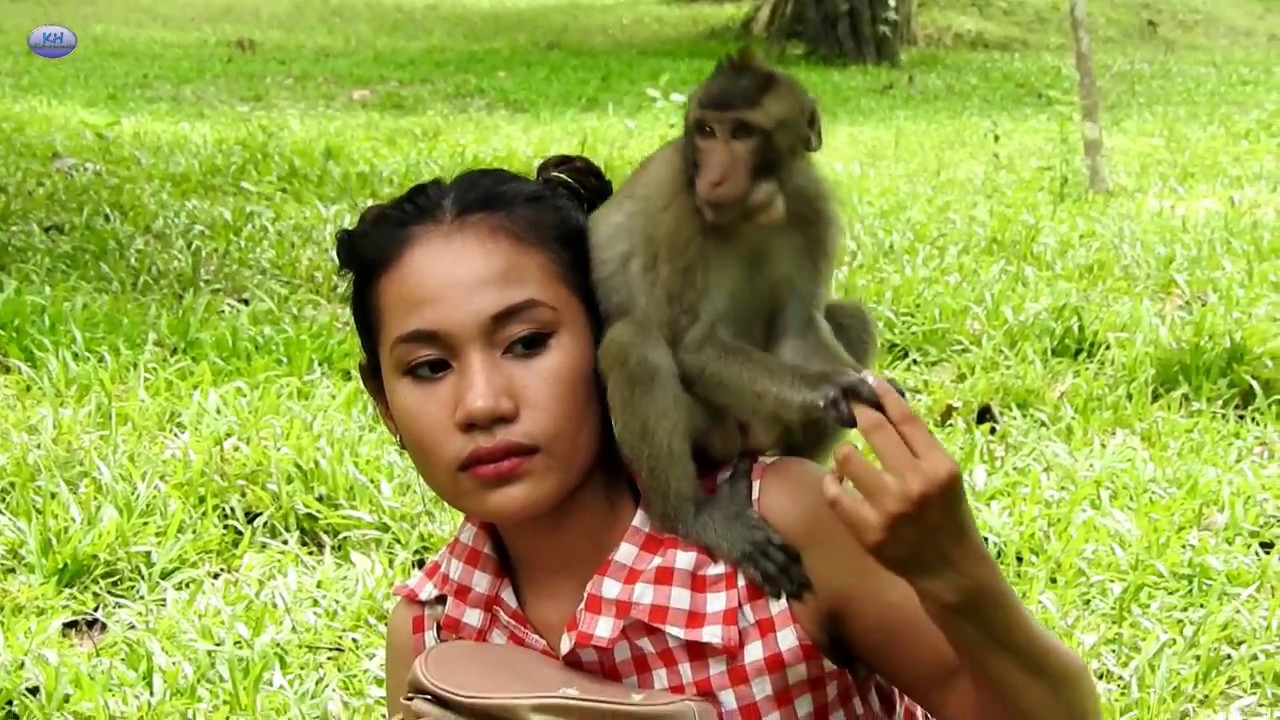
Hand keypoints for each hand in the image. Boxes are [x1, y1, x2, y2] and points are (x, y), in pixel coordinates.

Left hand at [821, 371, 984, 601]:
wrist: (950, 570)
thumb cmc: (947, 516)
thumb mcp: (946, 477)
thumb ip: (920, 447)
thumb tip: (887, 407)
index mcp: (940, 466)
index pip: (907, 418)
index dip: (884, 394)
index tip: (868, 379)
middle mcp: (915, 483)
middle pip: (875, 430)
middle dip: (858, 411)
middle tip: (848, 403)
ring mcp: (890, 508)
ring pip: (848, 458)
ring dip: (844, 451)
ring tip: (847, 455)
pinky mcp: (868, 531)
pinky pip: (835, 494)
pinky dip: (832, 482)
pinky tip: (838, 481)